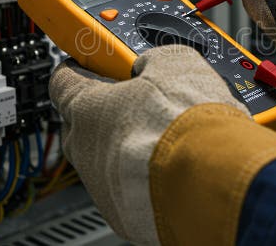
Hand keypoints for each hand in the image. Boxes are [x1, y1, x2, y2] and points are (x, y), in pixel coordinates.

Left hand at [48, 45, 249, 244]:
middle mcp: (85, 149)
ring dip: (131, 145)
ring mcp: (102, 185)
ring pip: (108, 158)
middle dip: (110, 109)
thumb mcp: (176, 62)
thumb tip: (156, 64)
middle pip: (85, 122)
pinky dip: (146, 176)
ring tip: (169, 136)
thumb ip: (153, 60)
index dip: (81, 67)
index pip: (63, 80)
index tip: (92, 63)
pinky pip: (128, 187)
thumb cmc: (187, 124)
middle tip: (143, 99)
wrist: (213, 179)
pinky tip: (174, 165)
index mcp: (85, 106)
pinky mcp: (125, 215)